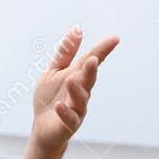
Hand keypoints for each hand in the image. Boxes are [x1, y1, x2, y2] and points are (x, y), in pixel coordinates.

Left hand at [32, 25, 117, 151]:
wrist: (43, 129)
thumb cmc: (50, 98)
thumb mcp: (54, 72)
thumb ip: (66, 53)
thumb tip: (78, 29)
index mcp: (78, 77)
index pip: (92, 61)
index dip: (103, 50)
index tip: (115, 39)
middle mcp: (81, 92)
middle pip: (88, 80)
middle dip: (90, 71)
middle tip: (93, 60)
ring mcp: (76, 109)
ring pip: (80, 99)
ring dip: (76, 90)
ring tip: (71, 80)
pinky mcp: (67, 124)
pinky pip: (68, 118)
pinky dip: (64, 112)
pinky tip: (59, 105)